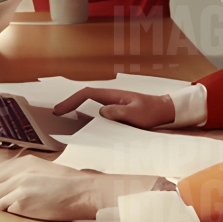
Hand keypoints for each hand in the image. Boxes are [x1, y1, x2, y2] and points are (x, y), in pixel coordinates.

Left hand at [0, 154, 104, 221]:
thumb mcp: (43, 168)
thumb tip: (7, 182)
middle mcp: (18, 174)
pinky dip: (17, 213)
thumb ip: (24, 172)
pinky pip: (10, 211)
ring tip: (25, 206)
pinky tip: (30, 211)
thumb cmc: (67, 183)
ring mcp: (18, 189)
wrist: (81, 192)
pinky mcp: (21, 205)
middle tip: (1, 203)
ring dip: (7, 206)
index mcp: (24, 163)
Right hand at [53, 87, 174, 129]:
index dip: (71, 100)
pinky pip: (98, 114)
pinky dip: (89, 118)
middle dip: (70, 105)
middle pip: (85, 98)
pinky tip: (85, 128)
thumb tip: (101, 112)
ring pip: (90, 106)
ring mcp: (113, 105)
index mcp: (113, 95)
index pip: (86, 94)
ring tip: (66, 123)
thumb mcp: (137, 114)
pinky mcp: (117, 113)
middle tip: (56, 114)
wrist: (165, 111)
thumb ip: (119, 113)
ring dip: (78, 112)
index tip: (59, 109)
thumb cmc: (153, 112)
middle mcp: (110, 98)